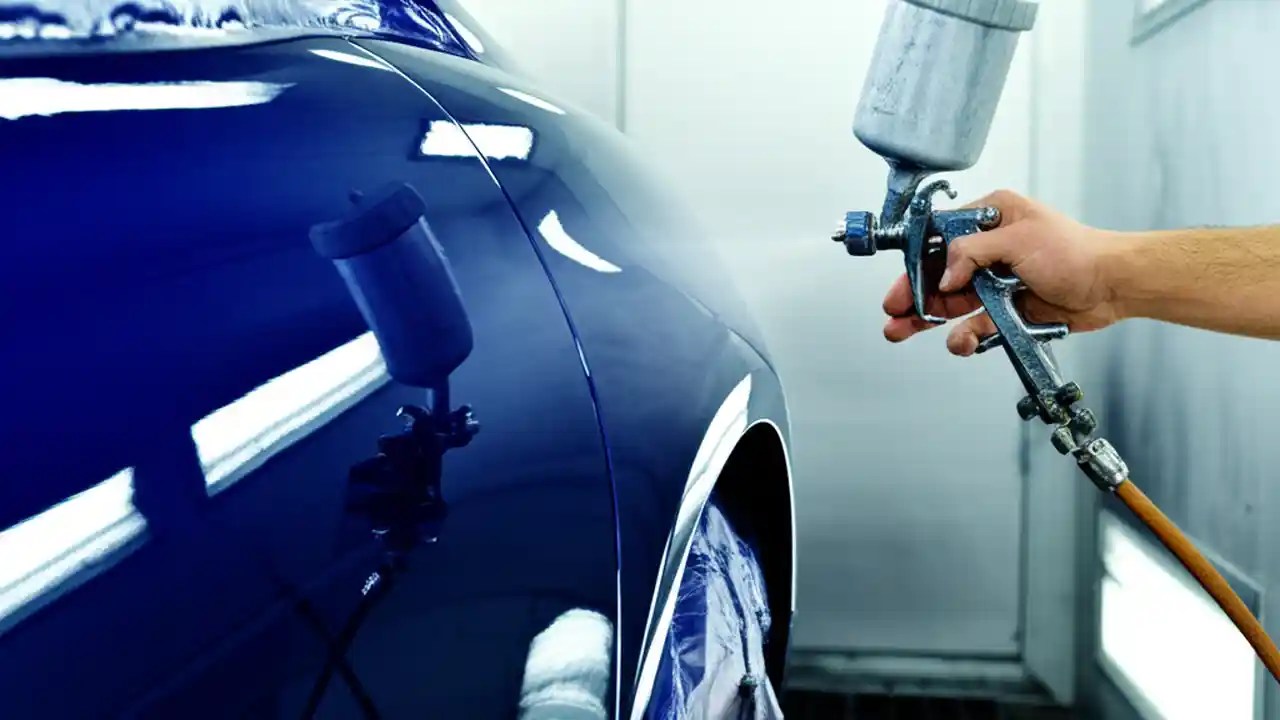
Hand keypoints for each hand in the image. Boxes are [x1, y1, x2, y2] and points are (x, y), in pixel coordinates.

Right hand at [881, 190, 1125, 355]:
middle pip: (939, 273)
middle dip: (914, 294)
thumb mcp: (1019, 239)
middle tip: (893, 312)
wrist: (1113, 286)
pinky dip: (964, 335)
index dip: (917, 259)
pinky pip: (975, 324)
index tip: (900, 279)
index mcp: (992, 219)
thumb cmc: (1078, 252)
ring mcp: (996, 281)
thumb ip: (973, 253)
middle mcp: (990, 249)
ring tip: (904, 331)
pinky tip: (958, 342)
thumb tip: (946, 274)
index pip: (941, 237)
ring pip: (951, 302)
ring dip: (928, 318)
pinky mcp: (1006, 309)